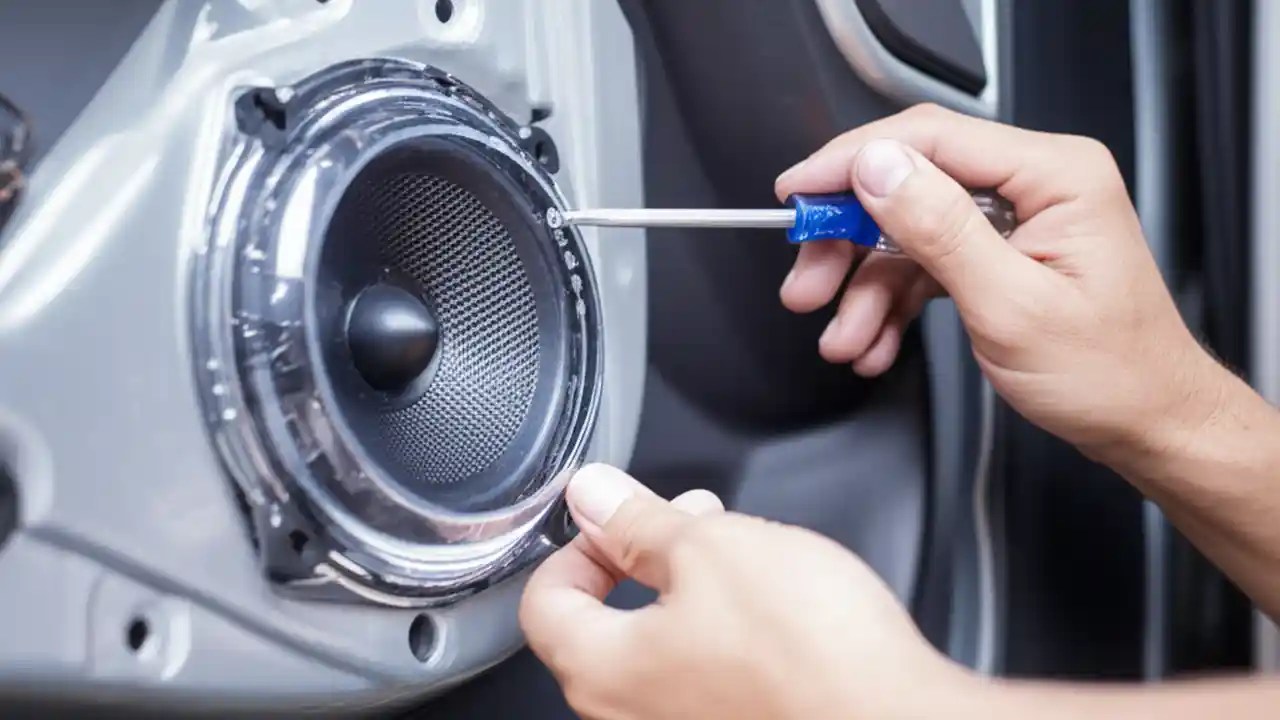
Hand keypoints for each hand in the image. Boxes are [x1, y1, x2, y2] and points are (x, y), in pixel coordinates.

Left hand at [520, 464, 978, 719]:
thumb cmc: (810, 654)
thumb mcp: (711, 547)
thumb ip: (636, 521)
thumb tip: (591, 497)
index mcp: (604, 671)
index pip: (544, 604)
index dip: (576, 546)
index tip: (614, 519)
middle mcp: (632, 717)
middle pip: (601, 626)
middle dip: (640, 557)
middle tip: (684, 522)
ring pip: (658, 649)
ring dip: (685, 590)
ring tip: (740, 554)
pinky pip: (702, 679)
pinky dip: (719, 634)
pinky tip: (768, 608)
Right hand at [774, 104, 1226, 464]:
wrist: (1147, 424)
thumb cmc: (1111, 374)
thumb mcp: (1012, 305)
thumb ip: (941, 230)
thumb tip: (879, 169)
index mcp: (1054, 174)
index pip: (930, 139)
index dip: (851, 162)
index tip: (798, 193)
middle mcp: (1034, 185)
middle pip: (908, 186)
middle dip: (848, 243)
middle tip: (807, 283)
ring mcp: (1015, 220)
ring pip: (906, 234)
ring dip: (863, 290)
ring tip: (842, 339)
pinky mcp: (998, 253)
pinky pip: (923, 265)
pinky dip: (890, 305)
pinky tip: (873, 342)